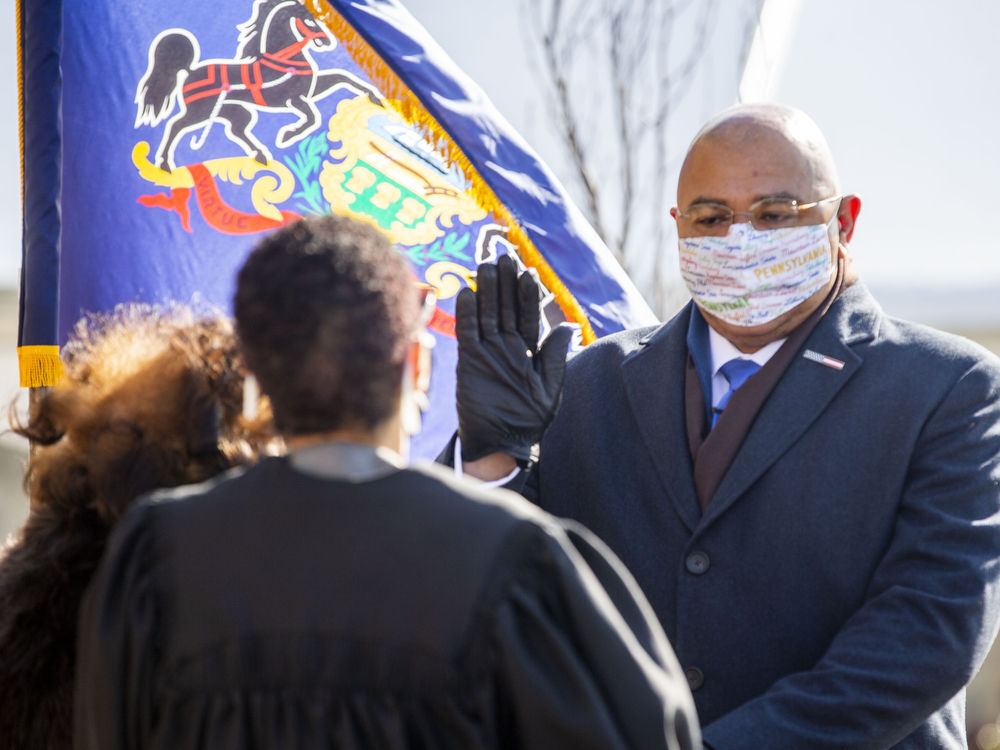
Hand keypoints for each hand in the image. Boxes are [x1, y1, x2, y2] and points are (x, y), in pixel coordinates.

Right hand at [455, 254, 573, 463]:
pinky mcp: (469, 361)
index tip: (527, 271)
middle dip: (505, 283)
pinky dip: (467, 314)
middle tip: (502, 256)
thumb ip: (556, 357)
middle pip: (506, 308)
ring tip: (486, 266)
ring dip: (487, 291)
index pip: (528, 314)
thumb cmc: (530, 419)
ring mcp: (488, 352)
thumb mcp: (550, 388)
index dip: (528, 293)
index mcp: (530, 350)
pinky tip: (467, 293)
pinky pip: (467, 333)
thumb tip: (568, 326)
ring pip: (487, 314)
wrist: (502, 442)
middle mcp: (508, 346)